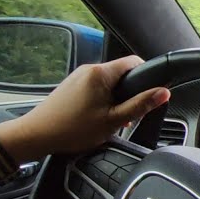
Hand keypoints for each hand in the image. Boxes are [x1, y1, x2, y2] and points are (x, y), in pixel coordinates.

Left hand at [0, 55, 169, 160]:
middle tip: (127, 115)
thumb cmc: (71, 129)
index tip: (151, 94)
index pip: (134, 62)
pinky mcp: (71, 86)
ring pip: (108, 83)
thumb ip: (140, 105)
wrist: (36, 136)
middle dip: (129, 93)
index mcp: (100, 73)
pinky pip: (95, 88)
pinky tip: (96, 119)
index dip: (147, 77)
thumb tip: (163, 93)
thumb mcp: (113, 121)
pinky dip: (102, 101)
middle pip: (121, 74)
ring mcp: (78, 77)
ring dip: (115, 99)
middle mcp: (88, 69)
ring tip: (109, 121)